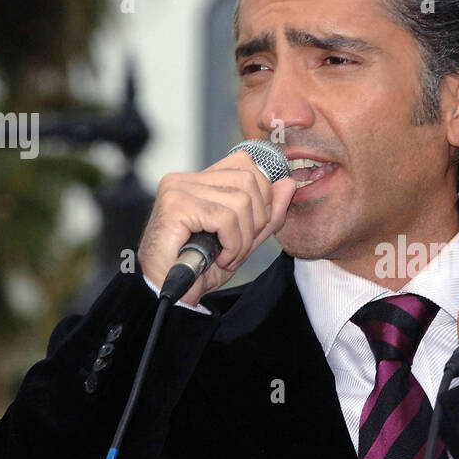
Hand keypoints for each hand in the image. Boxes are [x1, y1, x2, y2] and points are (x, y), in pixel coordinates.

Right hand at [138, 150, 296, 303]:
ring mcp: (178, 189)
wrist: (169, 294)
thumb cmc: (198, 269)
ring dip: (243, 238)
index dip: (262, 195)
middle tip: (240, 248)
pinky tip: (219, 258)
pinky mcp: (175, 206)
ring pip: (240, 201)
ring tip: (228, 255)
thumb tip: (289, 184)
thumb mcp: (244, 240)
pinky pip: (225, 218)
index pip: (245, 164)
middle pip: (248, 180)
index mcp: (200, 181)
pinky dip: (232, 244)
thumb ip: (266, 214)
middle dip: (256, 220)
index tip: (253, 227)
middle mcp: (186, 179)